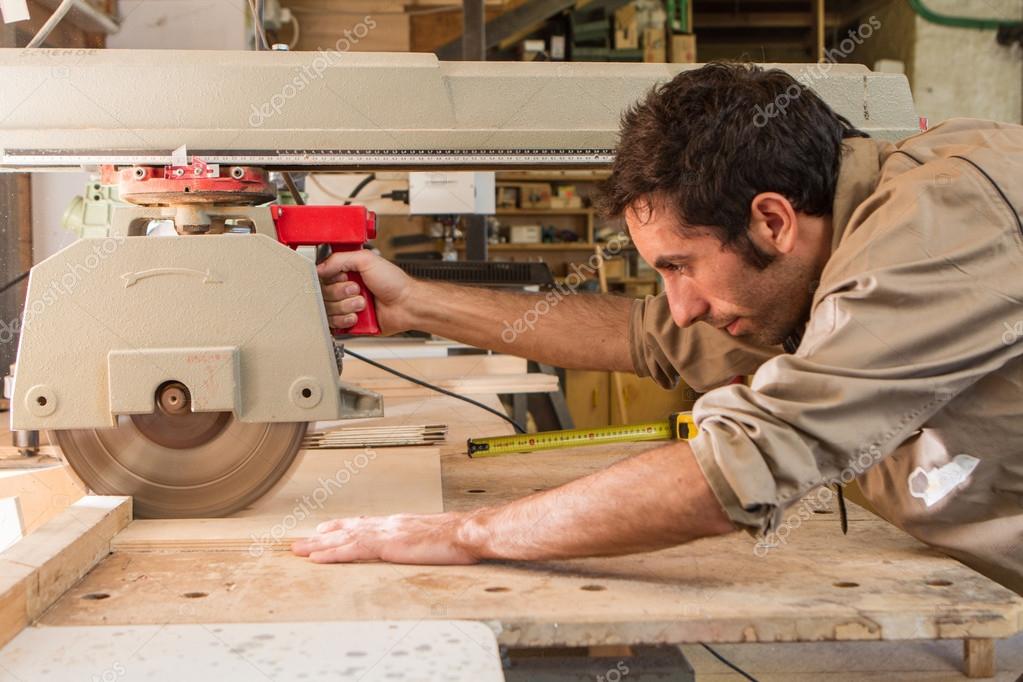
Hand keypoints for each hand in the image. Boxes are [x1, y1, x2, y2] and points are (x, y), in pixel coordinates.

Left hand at [291, 512, 481, 564]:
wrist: (467, 533)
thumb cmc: (457, 537)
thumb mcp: (432, 537)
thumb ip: (417, 540)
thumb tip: (414, 546)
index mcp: (399, 523)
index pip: (364, 524)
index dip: (341, 526)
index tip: (324, 528)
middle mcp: (388, 524)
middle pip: (347, 529)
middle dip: (321, 537)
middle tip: (299, 542)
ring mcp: (386, 533)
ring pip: (344, 539)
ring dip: (318, 545)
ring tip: (298, 550)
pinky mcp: (387, 546)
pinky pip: (353, 551)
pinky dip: (333, 554)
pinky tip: (318, 558)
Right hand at [317, 250, 413, 333]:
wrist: (407, 305)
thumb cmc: (394, 283)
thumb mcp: (366, 260)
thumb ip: (339, 259)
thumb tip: (319, 267)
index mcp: (346, 272)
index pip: (321, 275)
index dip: (330, 278)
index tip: (343, 277)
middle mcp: (344, 289)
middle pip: (322, 294)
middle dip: (341, 292)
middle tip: (357, 289)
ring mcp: (346, 306)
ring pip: (328, 309)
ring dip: (346, 306)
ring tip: (362, 303)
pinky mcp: (349, 323)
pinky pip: (334, 324)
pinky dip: (346, 320)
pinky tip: (358, 315)